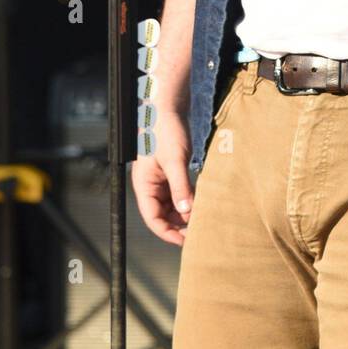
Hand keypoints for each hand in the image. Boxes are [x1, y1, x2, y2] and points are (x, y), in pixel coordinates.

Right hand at [131, 109, 194, 246]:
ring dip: (184, 214)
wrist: (169, 107)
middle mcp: (150, 185)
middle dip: (178, 225)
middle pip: (162, 215)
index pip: (153, 219)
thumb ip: (180, 187)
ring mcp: (160, 179)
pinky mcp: (170, 171)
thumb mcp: (175, 160)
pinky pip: (177, 193)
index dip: (168, 233)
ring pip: (171, 206)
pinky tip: (201, 203)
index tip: (187, 241)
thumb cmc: (167, 131)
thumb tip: (187, 213)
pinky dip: (187, 200)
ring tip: (203, 219)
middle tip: (199, 232)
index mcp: (144, 185)